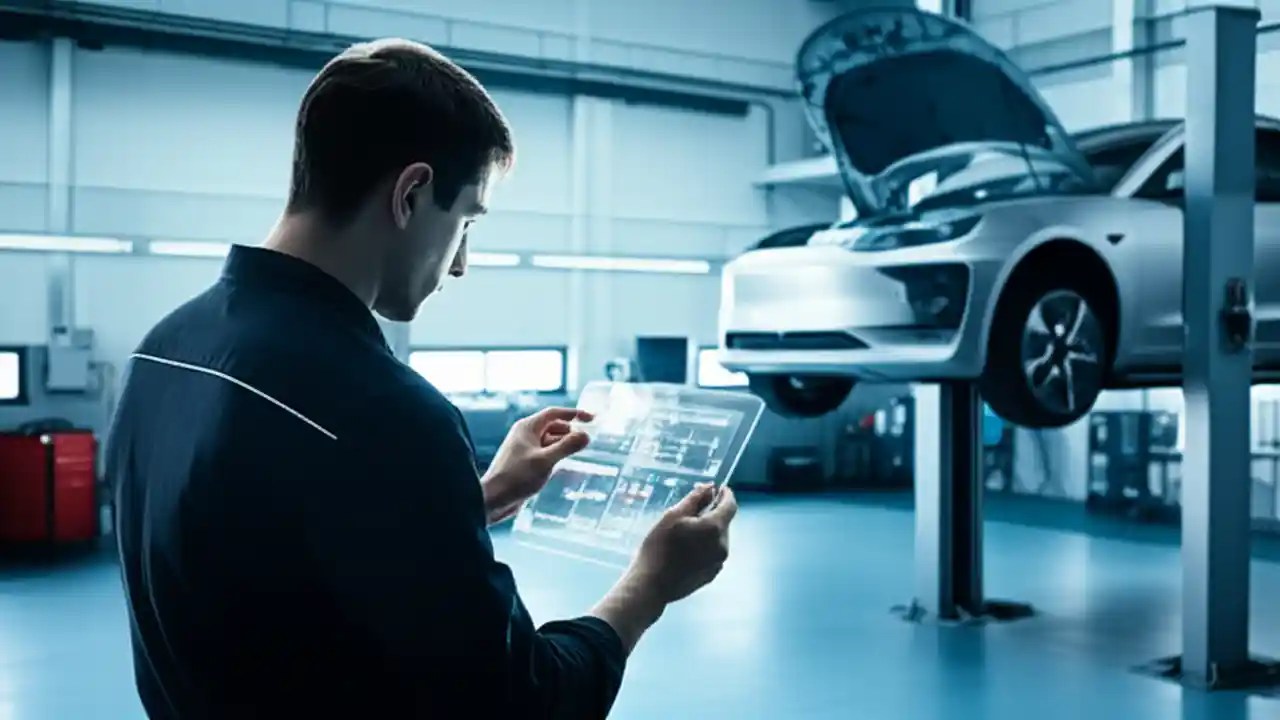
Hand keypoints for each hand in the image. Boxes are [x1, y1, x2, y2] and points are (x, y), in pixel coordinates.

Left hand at [481, 407, 592, 523]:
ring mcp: (525, 449)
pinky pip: (545, 454)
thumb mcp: (546, 461)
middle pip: (554, 427)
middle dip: (570, 433)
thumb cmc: (516, 477)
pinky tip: (563, 466)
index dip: (574, 414)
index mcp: (527, 427)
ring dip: (563, 446)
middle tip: (585, 444)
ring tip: (577, 455)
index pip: (555, 413)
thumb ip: (567, 447)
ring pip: (550, 441)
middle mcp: (526, 434)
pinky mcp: (526, 463)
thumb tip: (586, 436)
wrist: (493, 499)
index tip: (592, 419)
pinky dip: (556, 456)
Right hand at [626, 484, 736, 604]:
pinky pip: (713, 553)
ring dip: (708, 532)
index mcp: (714, 528)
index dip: (725, 494)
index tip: (719, 488)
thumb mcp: (673, 515)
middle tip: (690, 513)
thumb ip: (694, 499)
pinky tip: (686, 550)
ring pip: (718, 538)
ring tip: (684, 534)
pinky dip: (705, 547)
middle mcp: (722, 546)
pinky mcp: (712, 574)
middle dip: (712, 514)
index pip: (730, 505)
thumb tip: (709, 487)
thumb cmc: (658, 547)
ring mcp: (718, 562)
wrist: (652, 584)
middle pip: (723, 522)